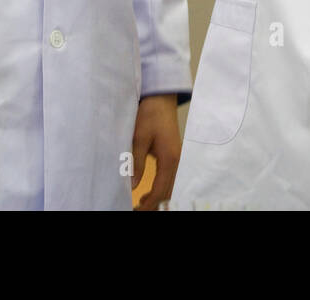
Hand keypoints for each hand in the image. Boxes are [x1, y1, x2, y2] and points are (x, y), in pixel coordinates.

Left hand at [130, 94, 180, 209]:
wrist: (160, 100)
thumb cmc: (150, 115)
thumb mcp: (139, 138)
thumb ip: (136, 163)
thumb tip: (133, 185)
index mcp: (169, 158)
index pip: (160, 190)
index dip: (149, 204)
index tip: (136, 210)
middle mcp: (176, 161)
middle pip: (168, 192)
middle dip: (154, 205)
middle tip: (137, 210)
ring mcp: (176, 158)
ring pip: (170, 186)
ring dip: (158, 198)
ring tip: (141, 205)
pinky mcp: (173, 155)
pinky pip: (169, 179)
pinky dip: (161, 189)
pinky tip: (148, 193)